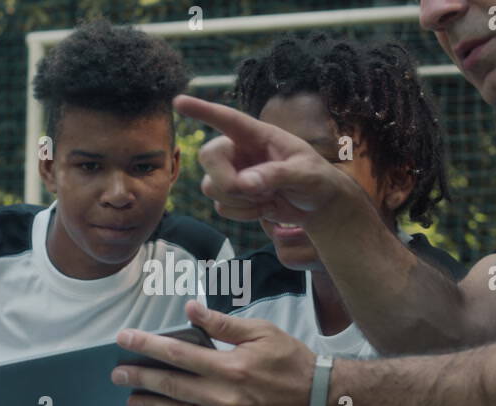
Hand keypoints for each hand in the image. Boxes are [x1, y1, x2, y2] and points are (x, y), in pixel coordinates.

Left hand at [112, 300, 316, 405]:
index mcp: (231, 367)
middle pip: (170, 387)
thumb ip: (222, 324)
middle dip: (139, 379)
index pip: (177, 354)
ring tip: (132, 399)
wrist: (323, 404)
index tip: (123, 340)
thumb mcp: (262, 333)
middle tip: (118, 376)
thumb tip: (190, 308)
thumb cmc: (294, 363)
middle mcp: (225, 399)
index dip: (146, 346)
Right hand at [174, 94, 369, 229]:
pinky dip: (243, 214)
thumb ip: (277, 174)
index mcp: (258, 135)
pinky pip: (221, 208)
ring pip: (211, 187)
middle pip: (208, 157)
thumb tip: (245, 183)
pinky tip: (264, 208)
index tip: (178, 101)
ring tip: (269, 197)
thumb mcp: (305, 173)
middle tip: (255, 192)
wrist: (316, 206)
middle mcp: (239, 151)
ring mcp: (233, 174)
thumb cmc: (315, 179)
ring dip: (240, 201)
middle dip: (226, 180)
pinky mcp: (233, 197)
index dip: (202, 109)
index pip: (226, 118)